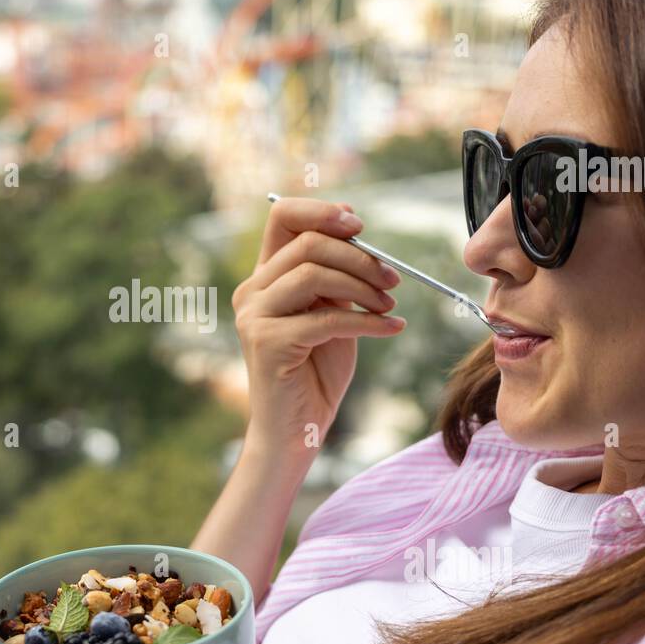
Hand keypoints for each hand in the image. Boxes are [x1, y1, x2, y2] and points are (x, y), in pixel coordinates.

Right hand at [232, 196, 403, 457]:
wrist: (296, 431)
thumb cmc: (315, 373)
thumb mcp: (329, 313)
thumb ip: (335, 279)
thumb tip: (362, 241)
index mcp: (264, 278)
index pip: (282, 217)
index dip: (323, 212)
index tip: (360, 226)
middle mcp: (252, 291)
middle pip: (309, 244)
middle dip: (360, 257)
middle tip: (392, 279)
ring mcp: (254, 316)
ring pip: (314, 274)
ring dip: (364, 287)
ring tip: (389, 307)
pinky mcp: (267, 343)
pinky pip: (327, 318)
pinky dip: (369, 321)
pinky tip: (392, 328)